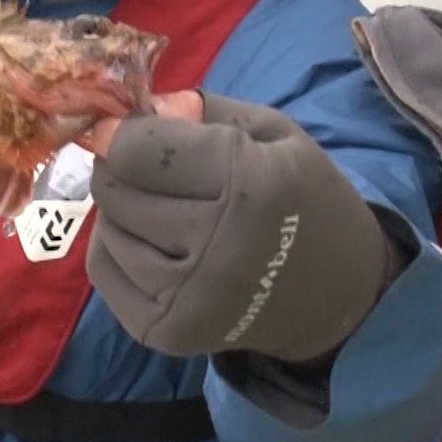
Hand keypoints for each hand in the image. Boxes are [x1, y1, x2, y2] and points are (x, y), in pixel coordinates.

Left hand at [82, 92, 396, 361]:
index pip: (136, 148)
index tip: (134, 127)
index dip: (125, 130)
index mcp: (248, 185)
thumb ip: (204, 112)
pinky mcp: (166, 332)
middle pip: (115, 187)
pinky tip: (153, 241)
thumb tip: (136, 109)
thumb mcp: (275, 134)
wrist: (337, 296)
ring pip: (106, 229)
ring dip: (122, 209)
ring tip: (163, 207)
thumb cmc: (306, 200)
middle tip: (153, 167)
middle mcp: (214, 246)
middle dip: (124, 167)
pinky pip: (104, 271)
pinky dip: (117, 247)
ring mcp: (186, 297)